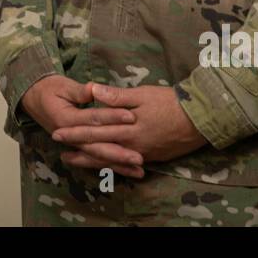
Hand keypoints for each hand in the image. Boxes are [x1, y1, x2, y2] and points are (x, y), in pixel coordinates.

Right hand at [20, 75, 145, 178]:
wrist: (34, 98)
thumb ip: (79, 91)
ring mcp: (74, 144)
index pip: (92, 119)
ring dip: (117, 165)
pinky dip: (111, 166)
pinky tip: (127, 172)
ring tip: (138, 171)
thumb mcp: (62, 86)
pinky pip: (95, 159)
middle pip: (96, 147)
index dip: (112, 116)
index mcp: (65, 119)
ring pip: (97, 157)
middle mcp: (69, 136)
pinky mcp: (78, 147)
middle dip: (118, 153)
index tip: (131, 116)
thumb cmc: (50, 89)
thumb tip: (94, 88)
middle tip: (139, 158)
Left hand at [52, 83, 208, 172]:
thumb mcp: (143, 95)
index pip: (95, 131)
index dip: (75, 133)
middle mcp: (132, 145)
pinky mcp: (151, 157)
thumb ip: (117, 97)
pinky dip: (112, 166)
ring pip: (111, 160)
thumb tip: (93, 90)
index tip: (58, 133)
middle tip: (60, 152)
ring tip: (75, 161)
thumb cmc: (171, 102)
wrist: (199, 120)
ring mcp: (141, 153)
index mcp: (127, 128)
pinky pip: (126, 164)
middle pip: (99, 148)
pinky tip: (104, 166)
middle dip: (78, 150)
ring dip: (92, 161)